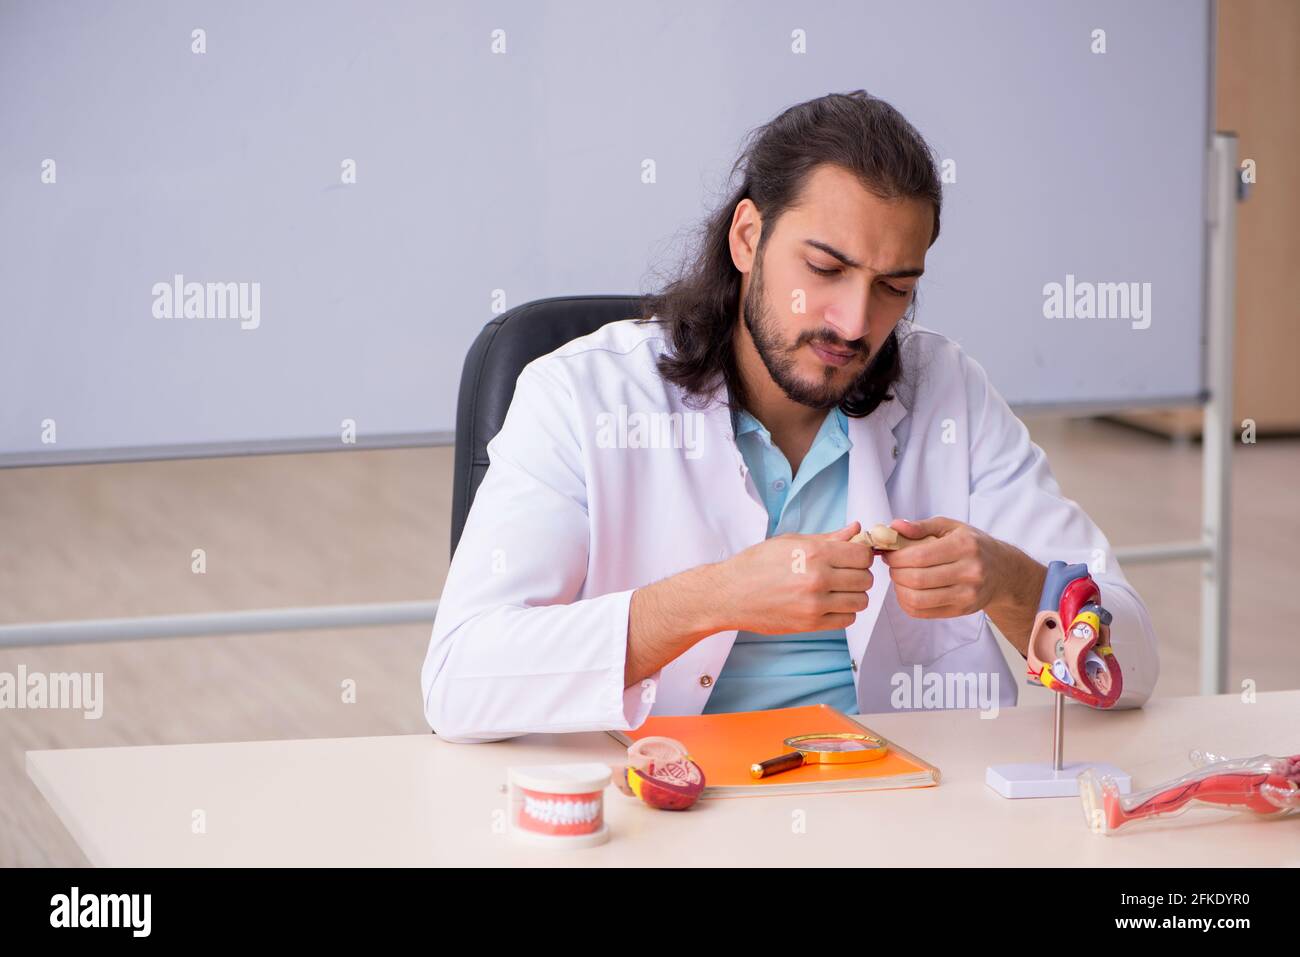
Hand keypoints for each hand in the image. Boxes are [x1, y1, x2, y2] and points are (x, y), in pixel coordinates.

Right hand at [717, 521, 873, 633]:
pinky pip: (847, 619)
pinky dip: (844, 612)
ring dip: (854, 595)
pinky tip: (830, 604)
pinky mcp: (811, 624)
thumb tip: (856, 530)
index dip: (862, 555)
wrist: (730, 594)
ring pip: (860, 601)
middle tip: (845, 574)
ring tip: (838, 590)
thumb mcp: (790, 541)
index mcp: (814, 553)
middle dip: (859, 575)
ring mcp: (815, 604)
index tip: (853, 557)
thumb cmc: (756, 564)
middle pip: (865, 579)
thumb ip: (827, 538)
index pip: (862, 555)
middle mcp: (817, 578)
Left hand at [881, 516, 1020, 618]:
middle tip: (893, 566)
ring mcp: (967, 594)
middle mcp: (969, 571)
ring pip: (918, 599)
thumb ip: (922, 526)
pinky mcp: (962, 610)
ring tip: (900, 578)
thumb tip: (894, 526)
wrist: (1003, 571)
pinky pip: (923, 612)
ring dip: (899, 589)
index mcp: (965, 546)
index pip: (919, 556)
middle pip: (917, 579)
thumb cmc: (973, 546)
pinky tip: (908, 591)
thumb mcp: (952, 527)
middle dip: (896, 572)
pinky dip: (907, 603)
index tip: (889, 553)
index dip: (897, 557)